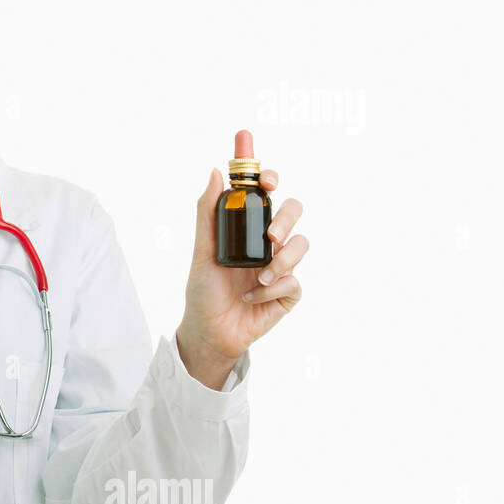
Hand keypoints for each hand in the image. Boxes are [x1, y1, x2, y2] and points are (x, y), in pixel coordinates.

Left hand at [177, 168, 307, 369]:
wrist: (210, 331)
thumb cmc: (204, 291)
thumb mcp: (202, 251)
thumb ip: (208, 212)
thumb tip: (215, 173)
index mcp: (247, 230)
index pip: (266, 196)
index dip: (270, 181)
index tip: (267, 183)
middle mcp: (267, 244)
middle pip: (293, 212)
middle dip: (286, 219)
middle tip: (271, 236)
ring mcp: (281, 267)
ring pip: (300, 246)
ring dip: (282, 261)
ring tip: (259, 277)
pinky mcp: (288, 293)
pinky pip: (293, 282)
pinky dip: (271, 290)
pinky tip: (251, 298)